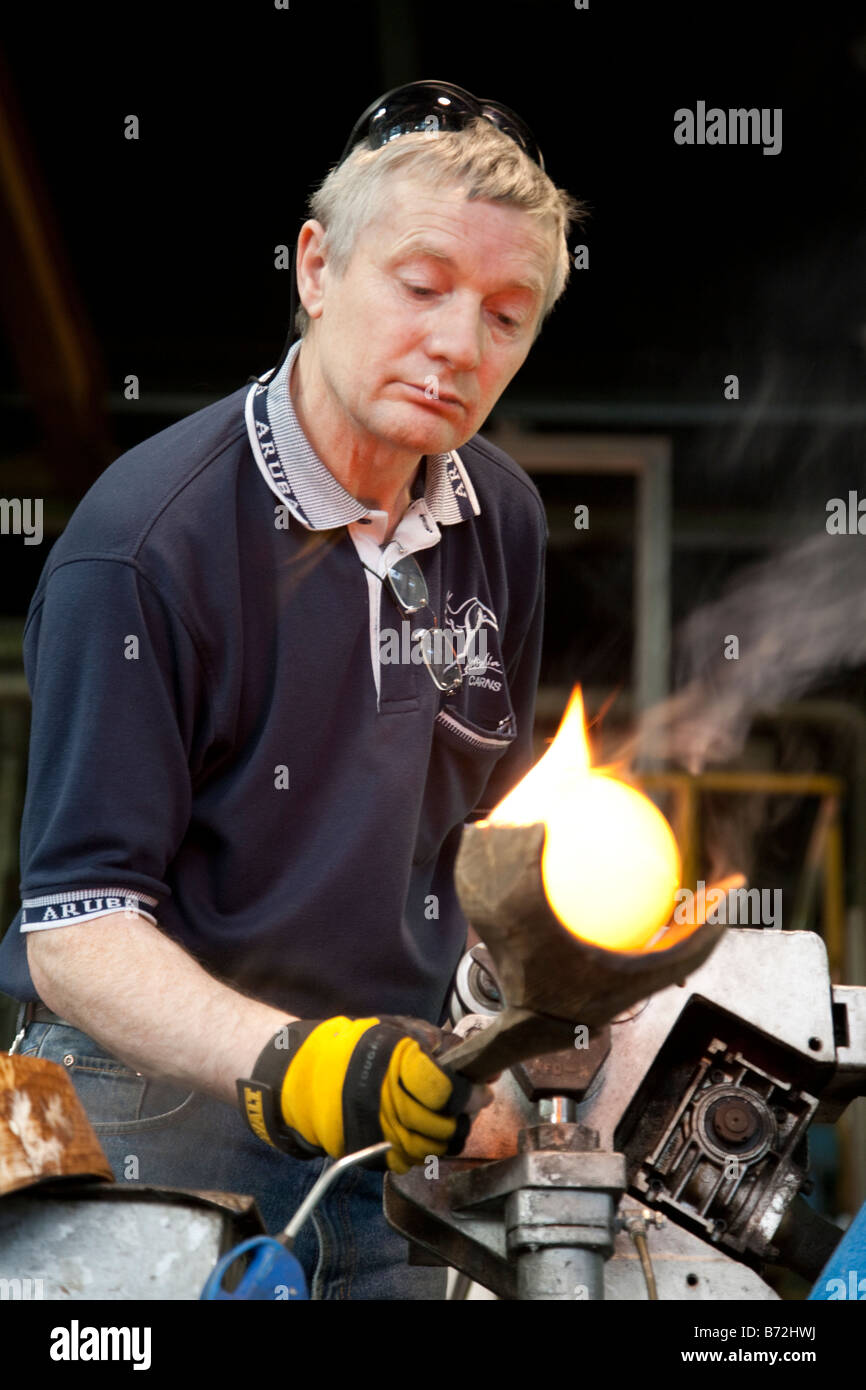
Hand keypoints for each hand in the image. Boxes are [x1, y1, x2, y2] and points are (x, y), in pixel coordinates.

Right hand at [238, 1015, 492, 1173]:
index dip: (469, 1091)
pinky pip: (411, 1162)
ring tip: (451, 1119)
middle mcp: (386, 1102)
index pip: (445, 1089)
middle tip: (472, 1104)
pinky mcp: (371, 1154)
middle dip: (464, 1115)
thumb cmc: (357, 1048)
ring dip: (450, 1136)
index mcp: (394, 1065)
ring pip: (432, 1148)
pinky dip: (425, 1152)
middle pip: (443, 1123)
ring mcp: (378, 1132)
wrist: (306, 1078)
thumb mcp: (397, 1030)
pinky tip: (427, 1133)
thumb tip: (476, 1056)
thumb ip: (437, 1043)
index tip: (482, 1088)